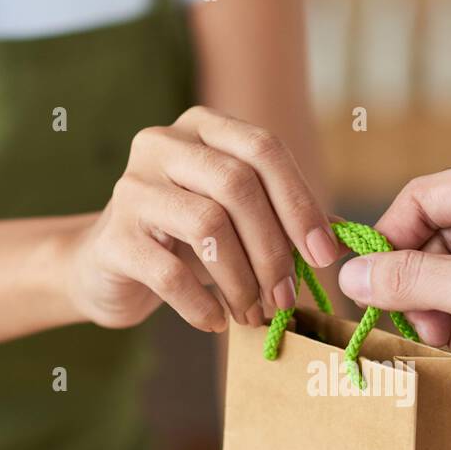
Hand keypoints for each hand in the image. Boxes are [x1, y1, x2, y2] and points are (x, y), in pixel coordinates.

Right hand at [64, 106, 339, 331]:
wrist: (105, 268)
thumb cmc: (183, 243)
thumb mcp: (237, 221)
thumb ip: (284, 219)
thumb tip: (346, 238)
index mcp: (203, 128)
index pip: (264, 149)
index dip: (300, 203)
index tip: (323, 256)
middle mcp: (162, 144)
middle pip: (238, 185)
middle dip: (273, 249)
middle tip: (286, 297)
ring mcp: (132, 187)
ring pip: (208, 225)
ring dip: (242, 280)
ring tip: (252, 313)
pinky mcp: (113, 237)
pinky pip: (170, 273)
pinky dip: (202, 304)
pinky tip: (215, 321)